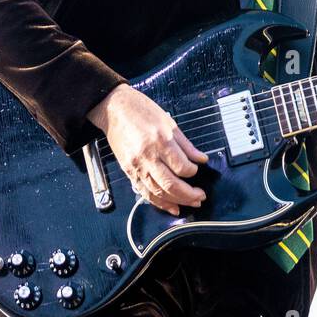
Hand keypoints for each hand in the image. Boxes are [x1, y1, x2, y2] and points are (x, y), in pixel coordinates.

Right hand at [87, 83, 208, 215]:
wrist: (114, 109)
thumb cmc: (142, 111)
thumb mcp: (170, 123)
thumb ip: (186, 145)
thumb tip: (201, 159)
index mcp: (160, 141)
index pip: (182, 167)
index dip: (193, 172)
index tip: (197, 170)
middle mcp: (147, 156)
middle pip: (170, 184)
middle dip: (189, 195)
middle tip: (200, 197)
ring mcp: (136, 166)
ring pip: (158, 192)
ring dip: (176, 201)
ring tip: (191, 203)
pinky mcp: (128, 171)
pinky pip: (144, 192)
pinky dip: (159, 203)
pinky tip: (171, 207)